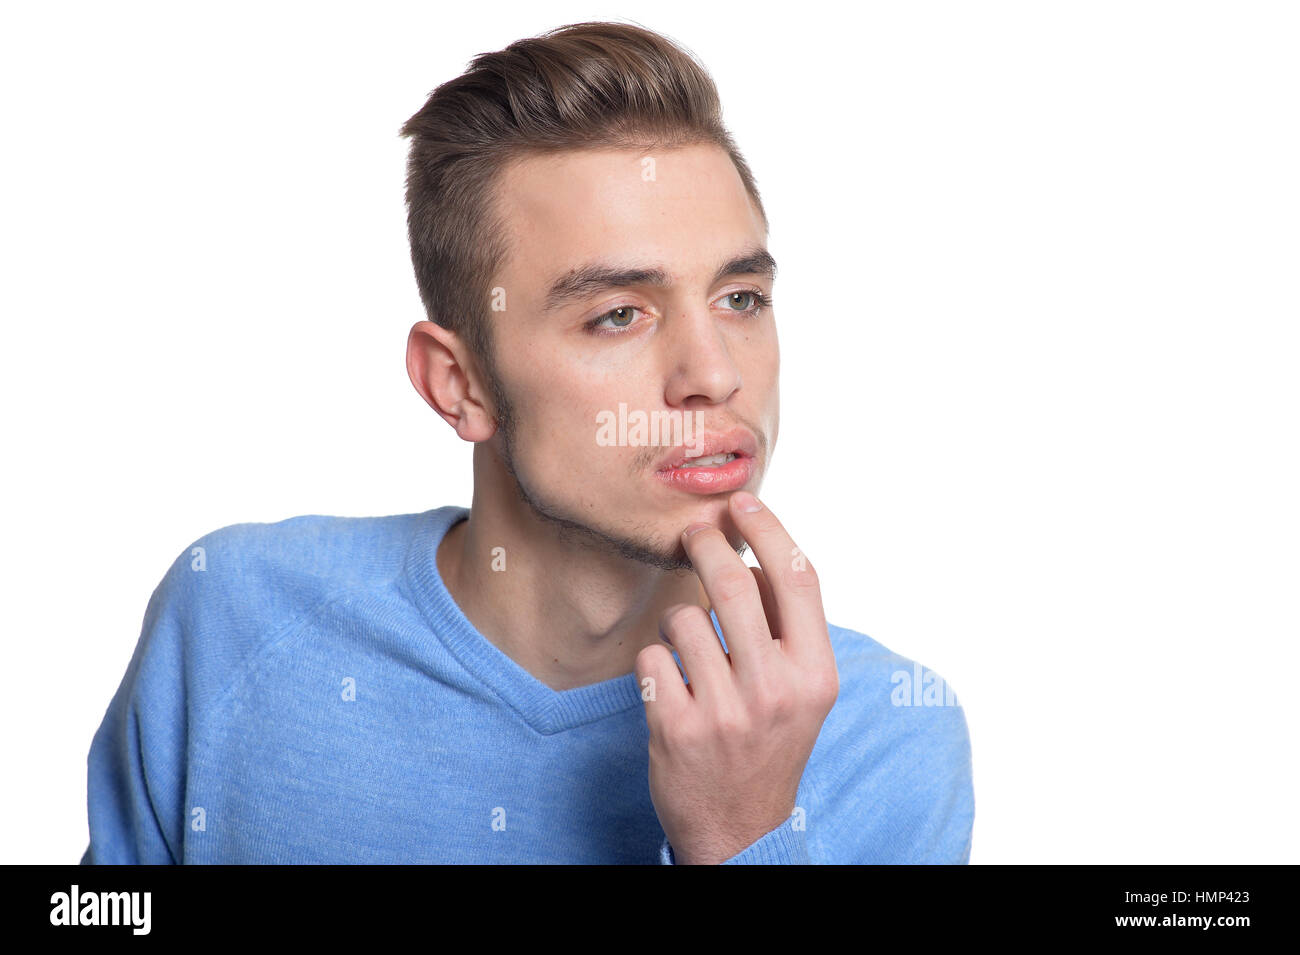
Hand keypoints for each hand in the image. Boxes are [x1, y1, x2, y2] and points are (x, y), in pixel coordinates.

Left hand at [635, 491, 839, 863]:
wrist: (741, 831)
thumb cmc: (770, 743)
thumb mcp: (803, 689)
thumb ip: (788, 627)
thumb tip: (755, 549)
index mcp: (817, 674)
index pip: (799, 577)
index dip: (768, 528)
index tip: (741, 502)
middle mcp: (777, 690)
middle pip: (733, 583)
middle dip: (706, 543)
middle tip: (692, 532)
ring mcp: (726, 711)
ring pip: (684, 617)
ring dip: (677, 619)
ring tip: (689, 648)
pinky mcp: (678, 729)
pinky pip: (652, 656)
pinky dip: (656, 660)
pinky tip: (672, 685)